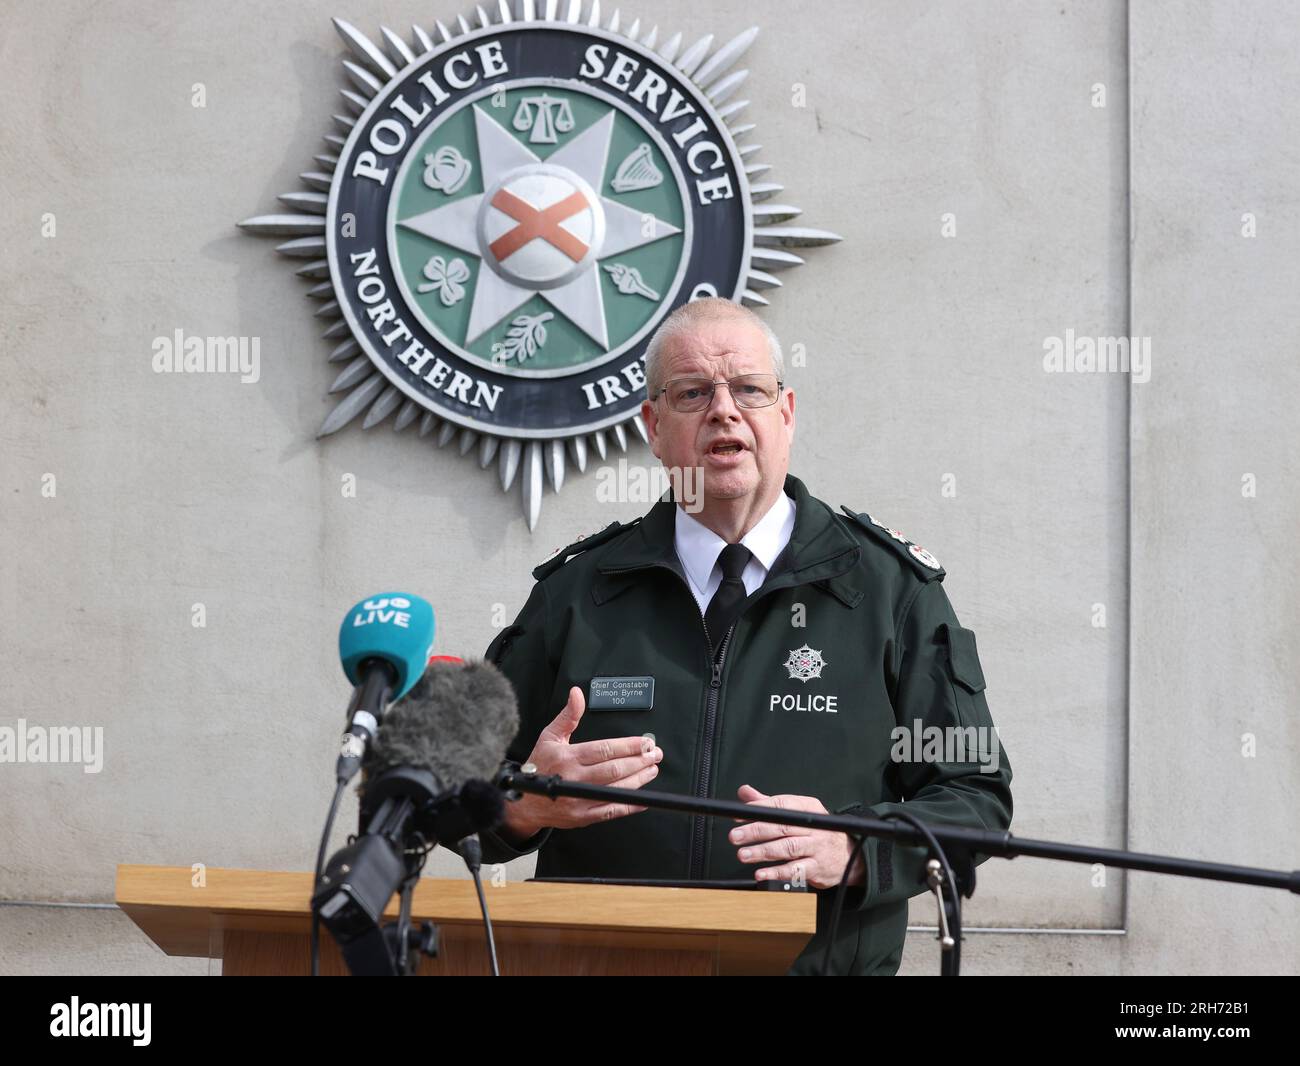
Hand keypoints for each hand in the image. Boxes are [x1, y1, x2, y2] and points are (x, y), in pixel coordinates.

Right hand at [503, 686, 662, 836]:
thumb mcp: (550, 736)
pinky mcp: (583, 816)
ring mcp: (580, 799)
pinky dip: (630, 805)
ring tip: (652, 770)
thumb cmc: (539, 766)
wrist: (524, 802)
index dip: (628, 746)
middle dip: (639, 761)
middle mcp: (575, 779)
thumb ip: (568, 715)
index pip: (604, 749)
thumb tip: (577, 693)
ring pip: (616, 789)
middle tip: (654, 754)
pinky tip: (643, 798)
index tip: (645, 742)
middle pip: (614, 769)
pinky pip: (611, 811)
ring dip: (638, 779)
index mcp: (568, 757)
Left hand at [729, 784, 865, 889]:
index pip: (782, 804)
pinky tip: (761, 873)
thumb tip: (745, 792)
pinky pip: (795, 870)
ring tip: (743, 854)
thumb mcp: (797, 812)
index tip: (739, 815)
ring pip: (787, 848)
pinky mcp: (817, 868)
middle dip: (756, 831)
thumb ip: (769, 803)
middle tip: (735, 836)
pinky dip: (776, 872)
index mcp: (809, 807)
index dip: (759, 809)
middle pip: (782, 826)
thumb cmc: (816, 832)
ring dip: (763, 852)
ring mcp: (817, 847)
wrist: (846, 856)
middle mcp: (815, 826)